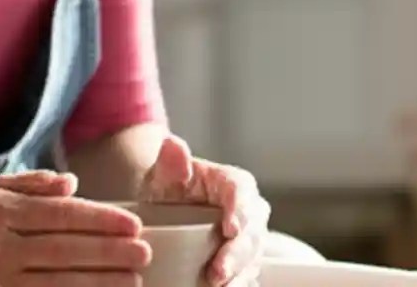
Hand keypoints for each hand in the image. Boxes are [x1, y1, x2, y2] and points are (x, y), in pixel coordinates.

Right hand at [0, 170, 150, 285]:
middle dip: (107, 254)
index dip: (99, 220)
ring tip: (132, 283)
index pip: (60, 216)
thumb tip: (73, 181)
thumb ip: (33, 185)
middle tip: (143, 254)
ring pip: (54, 285)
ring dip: (96, 285)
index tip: (133, 225)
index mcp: (1, 213)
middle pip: (62, 252)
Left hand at [139, 136, 270, 285]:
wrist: (168, 208)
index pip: (242, 192)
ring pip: (252, 257)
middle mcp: (249, 210)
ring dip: (239, 275)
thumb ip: (171, 161)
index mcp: (233, 182)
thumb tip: (173, 145)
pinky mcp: (243, 261)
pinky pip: (247, 274)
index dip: (240, 210)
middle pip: (252, 231)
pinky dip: (239, 284)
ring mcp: (248, 238)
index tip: (231, 228)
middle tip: (218, 272)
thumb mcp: (164, 172)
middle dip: (237, 254)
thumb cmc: (169, 187)